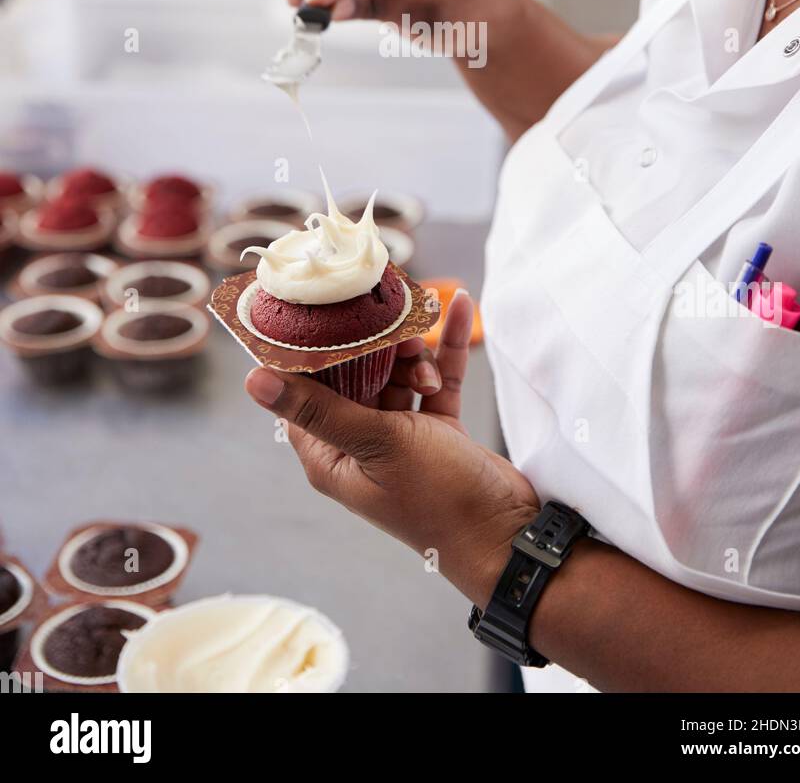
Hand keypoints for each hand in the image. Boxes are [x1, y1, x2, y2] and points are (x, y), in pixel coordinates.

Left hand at [245, 292, 539, 604]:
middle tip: (390, 328)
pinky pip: (435, 377)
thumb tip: (253, 381)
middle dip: (374, 347)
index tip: (323, 310)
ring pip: (396, 372)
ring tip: (424, 359)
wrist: (506, 533)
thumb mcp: (376, 445)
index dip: (311, 352)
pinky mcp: (438, 428)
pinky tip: (458, 306)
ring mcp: (400, 435)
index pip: (304, 389)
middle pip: (354, 374)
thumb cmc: (436, 499)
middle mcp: (359, 442)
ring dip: (413, 357)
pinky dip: (445, 347)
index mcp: (330, 454)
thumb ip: (320, 408)